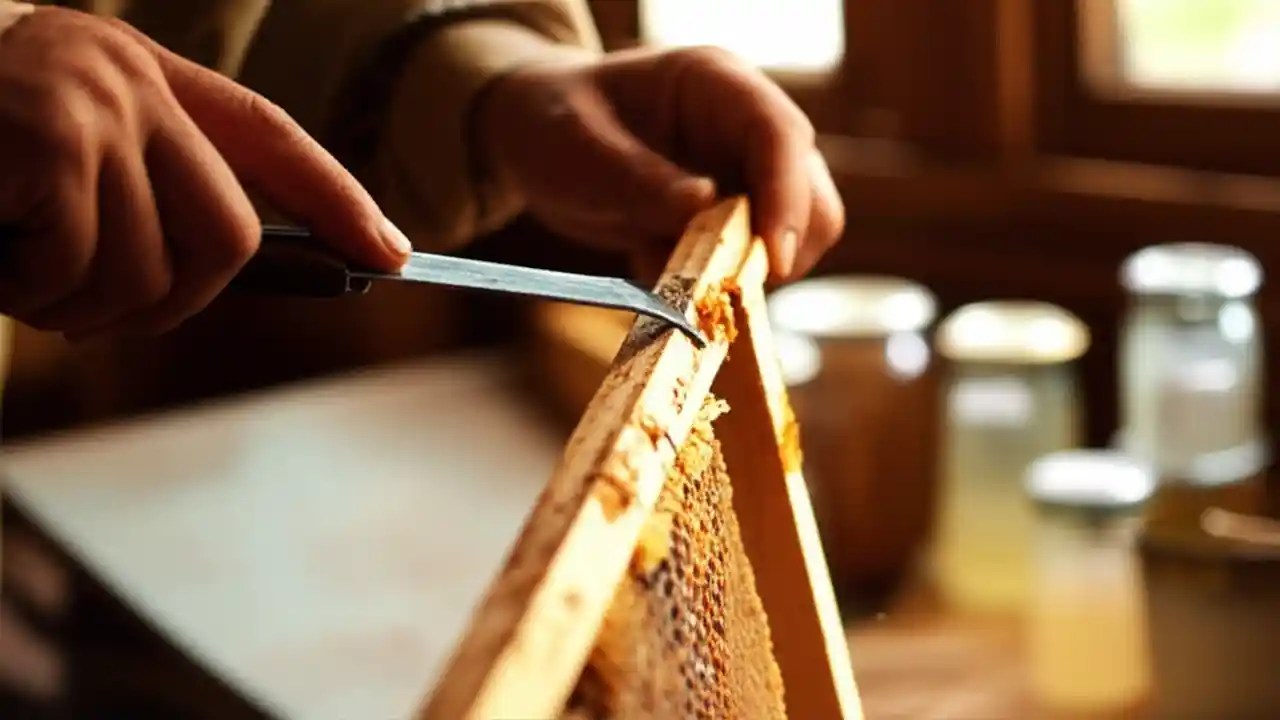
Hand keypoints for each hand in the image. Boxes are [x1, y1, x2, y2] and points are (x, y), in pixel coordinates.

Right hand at [0, 7, 410, 337]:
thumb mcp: (55, 149)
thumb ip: (139, 190)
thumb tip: (216, 271)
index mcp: (144, 77)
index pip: (272, 140)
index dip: (339, 201)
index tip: (391, 255)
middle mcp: (131, 80)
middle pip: (231, 235)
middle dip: (171, 301)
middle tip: (88, 312)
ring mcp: (92, 103)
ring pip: (152, 267)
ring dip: (79, 306)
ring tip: (15, 277)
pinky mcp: (48, 136)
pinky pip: (76, 262)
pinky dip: (25, 285)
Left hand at [475, 45, 843, 281]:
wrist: (531, 140)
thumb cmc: (550, 121)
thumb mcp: (578, 145)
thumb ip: (638, 176)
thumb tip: (705, 207)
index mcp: (716, 85)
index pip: (781, 135)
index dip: (788, 197)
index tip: (773, 258)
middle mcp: (743, 129)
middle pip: (811, 195)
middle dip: (779, 247)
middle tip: (722, 285)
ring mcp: (741, 176)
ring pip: (790, 239)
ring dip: (742, 272)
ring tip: (663, 261)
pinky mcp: (727, 220)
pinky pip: (744, 265)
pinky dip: (709, 283)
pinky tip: (650, 260)